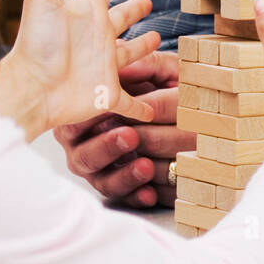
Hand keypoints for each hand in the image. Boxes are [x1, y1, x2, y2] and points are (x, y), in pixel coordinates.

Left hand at [0, 0, 157, 137]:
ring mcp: (103, 65)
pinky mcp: (107, 93)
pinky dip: (142, 107)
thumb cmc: (34, 43)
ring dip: (142, 49)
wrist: (31, 89)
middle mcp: (97, 37)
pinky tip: (153, 109)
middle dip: (133, 9)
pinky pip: (130, 102)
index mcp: (85, 12)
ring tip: (155, 40)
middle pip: (120, 19)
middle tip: (147, 2)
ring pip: (129, 55)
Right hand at [54, 49, 196, 207]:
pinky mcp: (124, 188)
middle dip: (105, 147)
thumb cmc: (163, 84)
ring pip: (102, 181)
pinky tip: (150, 193)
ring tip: (146, 165)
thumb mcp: (160, 70)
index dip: (88, 119)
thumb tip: (126, 64)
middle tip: (130, 136)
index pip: (73, 123)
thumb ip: (144, 65)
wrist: (189, 110)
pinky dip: (137, 195)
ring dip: (123, 175)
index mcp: (86, 116)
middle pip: (83, 156)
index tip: (110, 112)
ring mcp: (103, 170)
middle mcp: (86, 146)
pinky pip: (125, 198)